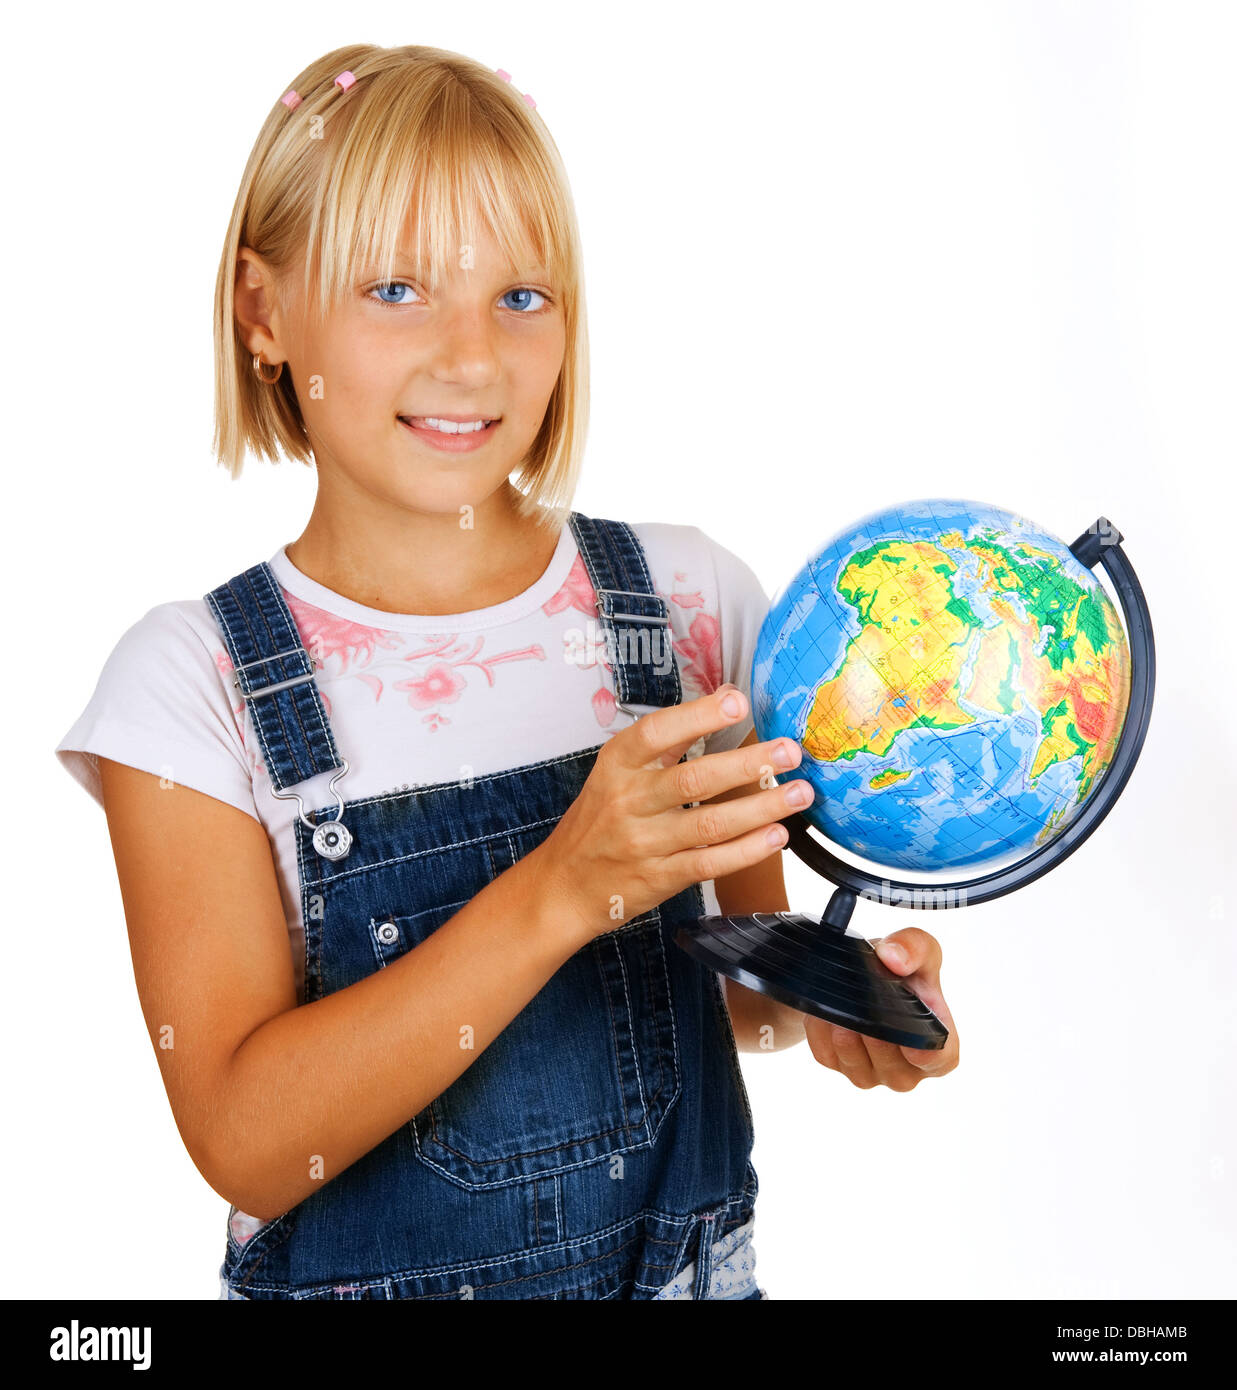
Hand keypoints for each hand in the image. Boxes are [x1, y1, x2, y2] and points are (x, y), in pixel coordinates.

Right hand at [539, 683, 812, 943]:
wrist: (563, 885)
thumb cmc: (599, 821)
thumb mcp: (616, 773)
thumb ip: (666, 743)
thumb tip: (725, 700)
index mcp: (618, 765)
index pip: (658, 733)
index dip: (698, 716)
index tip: (738, 702)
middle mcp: (629, 801)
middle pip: (694, 779)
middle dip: (748, 764)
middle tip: (790, 751)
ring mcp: (645, 842)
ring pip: (711, 823)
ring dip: (762, 807)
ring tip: (800, 793)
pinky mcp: (660, 878)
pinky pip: (711, 862)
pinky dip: (747, 850)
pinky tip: (776, 836)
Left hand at [802, 926, 958, 1089]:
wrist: (867, 972)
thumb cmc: (904, 971)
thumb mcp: (921, 948)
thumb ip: (915, 947)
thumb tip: (893, 958)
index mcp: (938, 1047)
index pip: (937, 1060)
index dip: (923, 1053)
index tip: (906, 1034)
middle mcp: (908, 1069)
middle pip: (892, 1067)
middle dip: (875, 1035)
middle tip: (862, 1003)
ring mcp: (873, 1073)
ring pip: (857, 1066)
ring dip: (846, 1033)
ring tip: (842, 1004)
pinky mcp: (839, 1065)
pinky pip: (827, 1055)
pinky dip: (821, 1032)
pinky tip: (826, 1010)